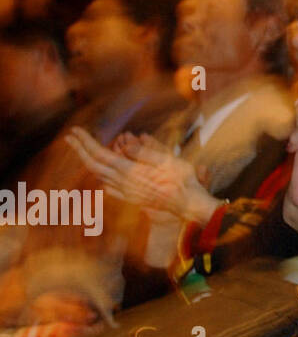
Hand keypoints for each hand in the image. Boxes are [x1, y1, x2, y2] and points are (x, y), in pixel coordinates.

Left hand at [66, 127, 219, 224]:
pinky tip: (103, 176)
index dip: (85, 142)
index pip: (100, 154)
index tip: (74, 131)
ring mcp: (126, 192)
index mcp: (129, 171)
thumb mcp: (167, 160)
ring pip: (100, 175)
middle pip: (93, 165)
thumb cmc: (181, 180)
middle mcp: (123, 183)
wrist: (187, 206)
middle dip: (79, 149)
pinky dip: (101, 176)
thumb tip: (128, 143)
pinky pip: (109, 186)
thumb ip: (145, 151)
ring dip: (88, 161)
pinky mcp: (131, 198)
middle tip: (70, 136)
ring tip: (84, 150)